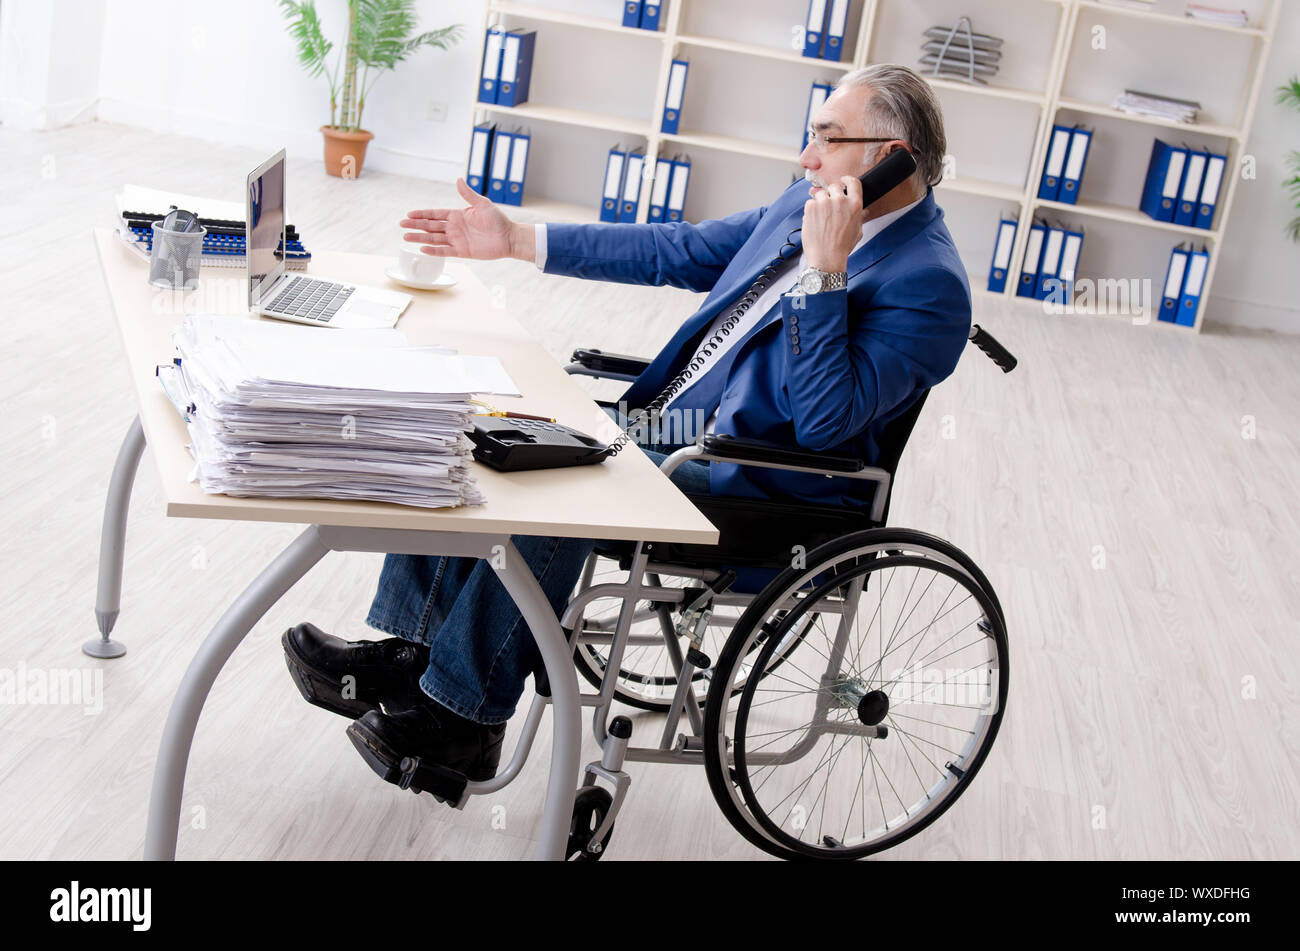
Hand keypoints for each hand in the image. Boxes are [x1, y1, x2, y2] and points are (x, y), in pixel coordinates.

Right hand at [400, 177, 519, 260]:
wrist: (509, 237)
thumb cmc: (498, 220)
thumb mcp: (482, 204)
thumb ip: (468, 194)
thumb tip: (458, 179)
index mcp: (457, 215)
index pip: (435, 214)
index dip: (422, 214)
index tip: (409, 214)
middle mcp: (454, 227)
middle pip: (430, 226)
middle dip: (415, 225)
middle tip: (401, 225)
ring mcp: (457, 240)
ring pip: (434, 239)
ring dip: (420, 238)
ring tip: (405, 237)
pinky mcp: (462, 251)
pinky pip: (445, 251)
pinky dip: (434, 250)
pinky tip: (422, 249)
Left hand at [802, 175, 865, 272]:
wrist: (826, 258)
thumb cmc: (842, 247)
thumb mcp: (858, 231)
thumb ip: (859, 217)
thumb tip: (862, 211)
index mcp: (855, 205)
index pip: (853, 182)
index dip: (847, 180)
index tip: (843, 181)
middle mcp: (840, 201)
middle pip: (834, 187)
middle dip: (831, 195)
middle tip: (828, 207)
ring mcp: (824, 203)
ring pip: (820, 194)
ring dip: (819, 203)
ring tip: (821, 220)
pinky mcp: (811, 207)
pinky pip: (810, 202)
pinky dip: (810, 211)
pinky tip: (814, 222)